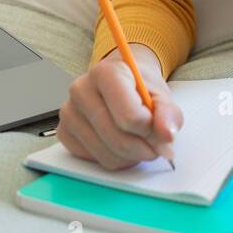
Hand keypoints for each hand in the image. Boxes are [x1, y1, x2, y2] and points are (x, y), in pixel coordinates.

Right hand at [57, 43, 182, 169]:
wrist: (121, 81)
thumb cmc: (139, 86)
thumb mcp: (161, 94)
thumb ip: (168, 114)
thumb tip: (166, 135)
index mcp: (105, 73)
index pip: (130, 117)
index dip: (150, 130)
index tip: (159, 128)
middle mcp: (80, 89)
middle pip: (117, 139)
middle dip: (143, 149)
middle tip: (155, 146)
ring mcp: (68, 112)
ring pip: (105, 154)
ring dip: (130, 157)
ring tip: (138, 143)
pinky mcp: (63, 132)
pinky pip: (93, 160)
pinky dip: (113, 159)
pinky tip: (119, 144)